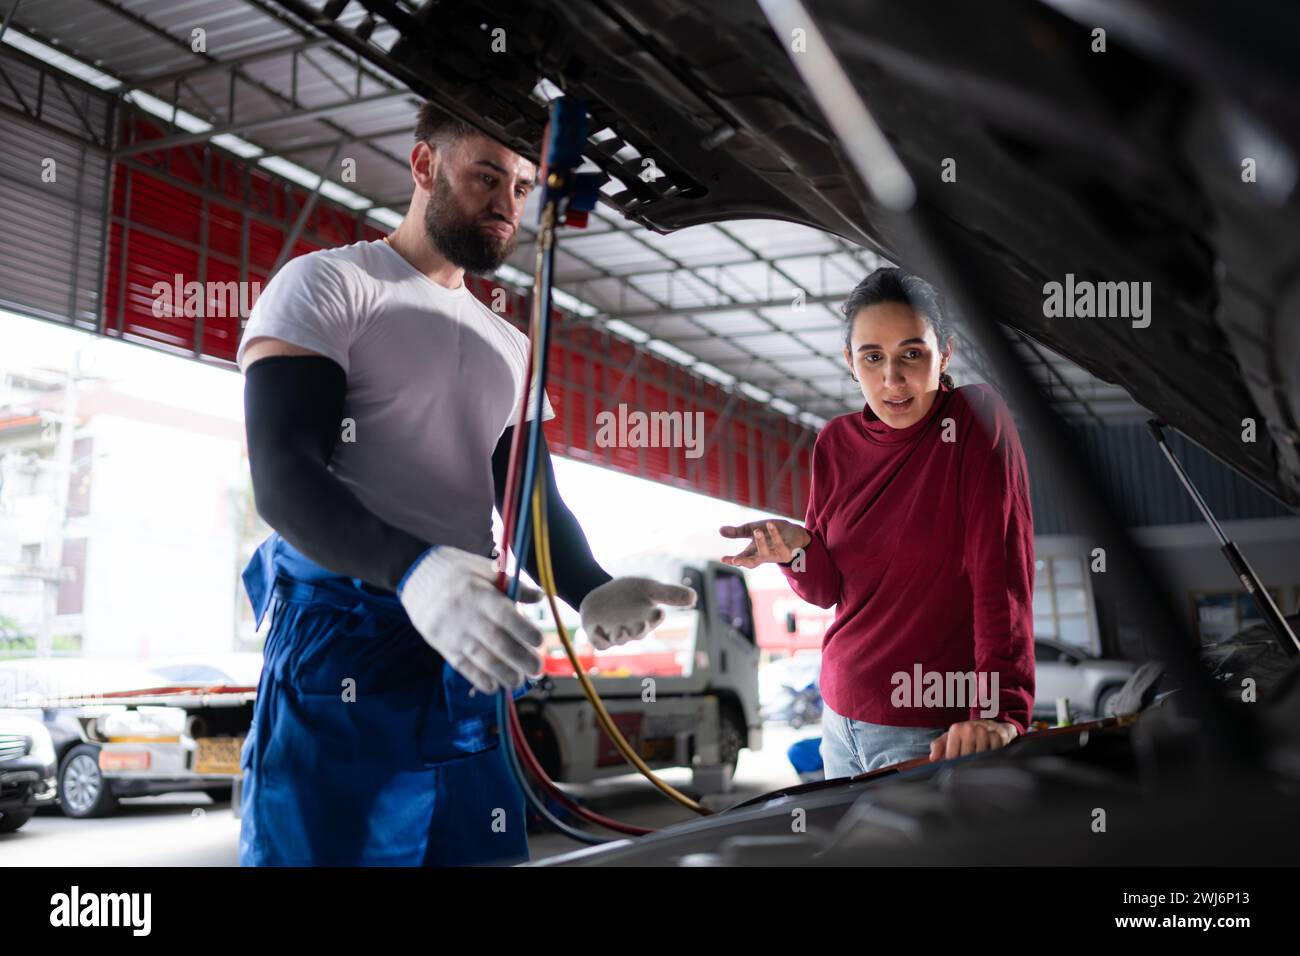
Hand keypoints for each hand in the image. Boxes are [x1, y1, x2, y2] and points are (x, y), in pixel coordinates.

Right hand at [398, 546, 543, 693]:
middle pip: (496, 641)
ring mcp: (452, 633)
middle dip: (519, 658)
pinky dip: (477, 678)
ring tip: (518, 682)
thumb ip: (511, 584)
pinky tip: (493, 687)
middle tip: (536, 669)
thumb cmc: (454, 569)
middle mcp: (466, 616)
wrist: (413, 574)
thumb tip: (540, 596)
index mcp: (479, 594)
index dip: (523, 630)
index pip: (505, 616)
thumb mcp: (482, 567)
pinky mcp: (441, 644)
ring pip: (480, 657)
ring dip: (502, 673)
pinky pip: (461, 665)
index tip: (539, 641)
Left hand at [579, 577, 697, 649]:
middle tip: (641, 625)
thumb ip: (670, 593)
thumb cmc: (629, 593)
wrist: (600, 593)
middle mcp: (633, 629)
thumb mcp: (649, 588)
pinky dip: (599, 639)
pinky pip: (599, 643)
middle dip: (640, 630)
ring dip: (621, 636)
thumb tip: (694, 597)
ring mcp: (615, 633)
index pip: (654, 619)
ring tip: (621, 630)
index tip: (658, 611)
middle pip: (638, 633)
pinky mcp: (598, 635)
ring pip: (619, 639)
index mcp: (647, 618)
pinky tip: (597, 628)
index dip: (656, 618)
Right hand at [719, 519, 811, 568]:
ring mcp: (776, 555)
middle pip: (753, 562)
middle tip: (735, 560)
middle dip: (744, 562)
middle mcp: (764, 556)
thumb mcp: (751, 530)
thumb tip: (720, 530)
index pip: (741, 558)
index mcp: (754, 552)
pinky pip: (781, 545)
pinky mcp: (788, 550)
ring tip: (757, 531)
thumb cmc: (770, 533)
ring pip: (767, 554)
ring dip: (762, 544)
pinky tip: (770, 525)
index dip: (732, 560)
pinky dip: (775, 535)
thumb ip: (737, 532)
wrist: (793, 533)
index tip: (723, 559)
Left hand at [928, 719, 1018, 760]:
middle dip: (966, 765)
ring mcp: (984, 732)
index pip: (952, 756)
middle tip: (968, 768)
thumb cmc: (965, 734)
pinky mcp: (998, 736)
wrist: (989, 725)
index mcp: (956, 730)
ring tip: (978, 763)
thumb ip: (937, 746)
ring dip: (979, 763)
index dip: (953, 765)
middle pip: (966, 758)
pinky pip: (994, 753)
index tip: (955, 768)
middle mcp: (969, 729)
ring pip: (980, 757)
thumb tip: (932, 759)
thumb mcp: (949, 738)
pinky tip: (988, 756)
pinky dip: (991, 758)